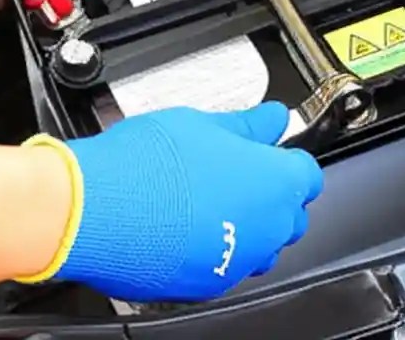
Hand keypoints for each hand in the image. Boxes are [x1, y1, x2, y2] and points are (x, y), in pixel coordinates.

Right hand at [20, 102, 321, 301]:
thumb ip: (247, 125)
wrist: (96, 210)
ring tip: (206, 200)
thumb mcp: (202, 124)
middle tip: (233, 172)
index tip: (267, 151)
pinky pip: (227, 265)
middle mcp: (267, 228)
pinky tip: (185, 226)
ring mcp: (238, 261)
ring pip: (261, 244)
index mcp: (275, 183)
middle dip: (270, 194)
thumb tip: (272, 119)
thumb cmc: (147, 165)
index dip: (286, 159)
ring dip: (247, 225)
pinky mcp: (208, 285)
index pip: (308, 173)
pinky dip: (216, 249)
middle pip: (290, 214)